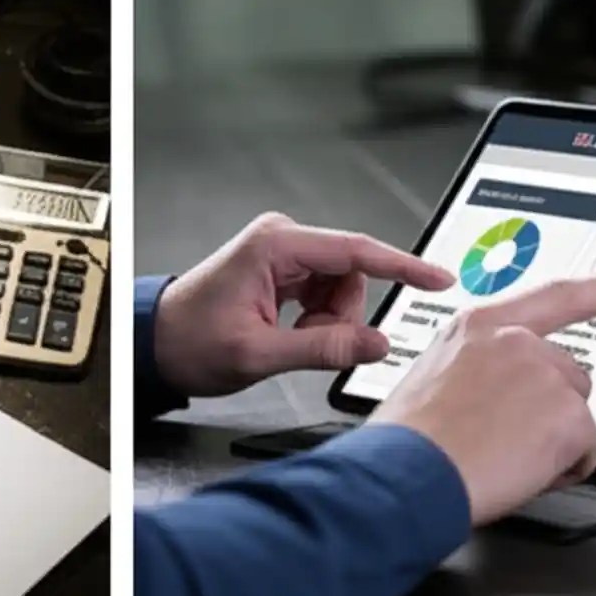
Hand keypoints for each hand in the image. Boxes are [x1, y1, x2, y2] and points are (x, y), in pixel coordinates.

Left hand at [154, 213, 455, 395]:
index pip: (356, 251)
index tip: (438, 278)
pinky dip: (316, 320)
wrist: (157, 344)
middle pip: (351, 275)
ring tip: (289, 340)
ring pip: (340, 288)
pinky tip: (287, 333)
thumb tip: (375, 343)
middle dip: (341, 316)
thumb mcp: (259, 354)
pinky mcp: (282, 269)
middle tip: (308, 343)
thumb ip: (322, 349)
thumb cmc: (190, 341)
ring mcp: (281, 253)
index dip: (403, 266)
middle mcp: (279, 240)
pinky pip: (323, 294)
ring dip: (328, 321)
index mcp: (273, 246)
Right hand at [369, 271, 595, 524]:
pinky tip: (515, 470)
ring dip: (551, 442)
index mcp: (477, 327)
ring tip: (498, 455)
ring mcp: (546, 373)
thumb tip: (496, 397)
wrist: (405, 473)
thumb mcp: (432, 380)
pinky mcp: (568, 413)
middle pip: (568, 377)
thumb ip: (476, 371)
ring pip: (576, 417)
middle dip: (550, 412)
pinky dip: (559, 471)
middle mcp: (515, 340)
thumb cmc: (406, 439)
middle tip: (502, 440)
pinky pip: (585, 453)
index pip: (554, 297)